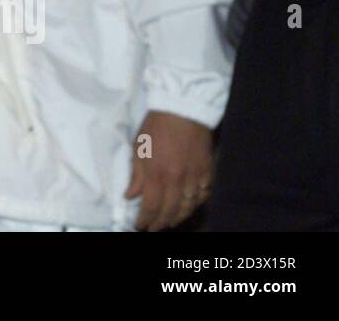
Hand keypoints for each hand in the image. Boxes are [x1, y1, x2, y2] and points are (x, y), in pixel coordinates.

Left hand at [125, 111, 214, 230]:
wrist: (182, 110)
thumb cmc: (155, 127)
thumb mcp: (138, 148)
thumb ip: (136, 175)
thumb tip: (130, 196)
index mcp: (156, 174)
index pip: (151, 206)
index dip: (145, 219)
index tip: (140, 225)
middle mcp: (177, 180)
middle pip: (170, 211)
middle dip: (161, 222)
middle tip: (154, 228)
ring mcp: (195, 177)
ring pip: (188, 206)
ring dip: (178, 217)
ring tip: (170, 221)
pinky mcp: (207, 172)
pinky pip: (203, 195)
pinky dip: (195, 204)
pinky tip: (188, 206)